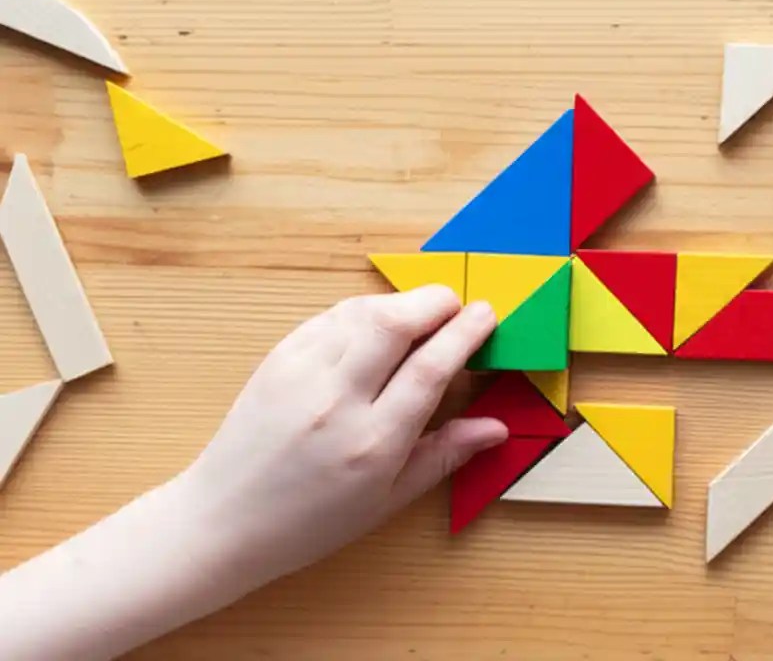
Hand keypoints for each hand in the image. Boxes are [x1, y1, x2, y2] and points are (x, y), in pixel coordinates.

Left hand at [177, 286, 506, 589]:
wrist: (224, 519)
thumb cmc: (312, 521)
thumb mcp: (388, 500)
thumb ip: (444, 455)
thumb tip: (496, 427)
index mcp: (372, 443)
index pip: (430, 368)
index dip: (466, 332)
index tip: (487, 314)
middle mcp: (336, 400)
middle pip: (395, 322)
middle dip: (436, 302)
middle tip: (457, 307)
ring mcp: (300, 374)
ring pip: (361, 310)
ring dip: (400, 303)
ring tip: (421, 317)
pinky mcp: (276, 358)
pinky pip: (329, 317)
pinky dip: (362, 311)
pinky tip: (376, 327)